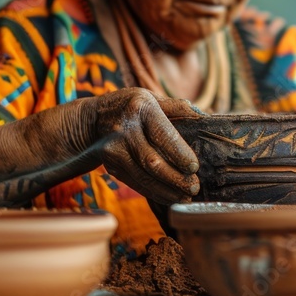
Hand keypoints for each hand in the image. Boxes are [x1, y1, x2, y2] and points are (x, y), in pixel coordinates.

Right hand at [83, 87, 201, 204]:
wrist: (92, 120)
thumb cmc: (130, 107)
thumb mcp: (150, 98)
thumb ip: (176, 107)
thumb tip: (203, 116)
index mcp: (140, 108)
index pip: (162, 135)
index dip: (179, 154)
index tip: (194, 167)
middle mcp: (124, 129)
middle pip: (152, 161)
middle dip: (176, 178)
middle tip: (194, 187)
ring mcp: (115, 150)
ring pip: (143, 177)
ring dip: (167, 191)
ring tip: (186, 198)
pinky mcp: (112, 166)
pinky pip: (136, 183)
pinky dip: (154, 193)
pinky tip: (170, 197)